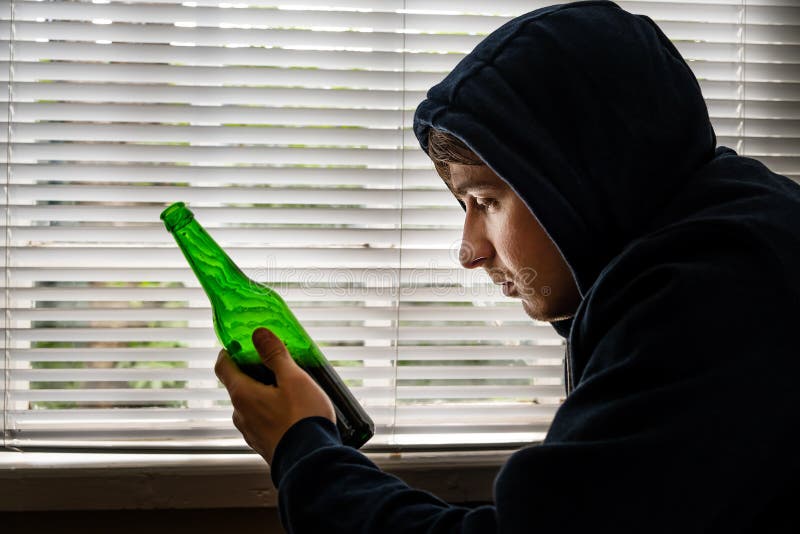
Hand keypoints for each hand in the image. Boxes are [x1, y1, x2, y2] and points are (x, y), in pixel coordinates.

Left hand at [215, 327, 335, 463]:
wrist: (312, 463)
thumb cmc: (302, 420)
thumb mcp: (293, 379)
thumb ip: (275, 355)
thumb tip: (259, 334)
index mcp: (242, 394)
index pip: (223, 366)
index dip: (230, 352)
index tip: (241, 344)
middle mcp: (241, 414)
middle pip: (239, 385)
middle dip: (254, 372)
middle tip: (276, 364)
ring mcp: (251, 433)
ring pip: (252, 405)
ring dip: (265, 394)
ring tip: (290, 390)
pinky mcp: (264, 445)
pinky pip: (262, 421)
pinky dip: (272, 412)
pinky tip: (293, 413)